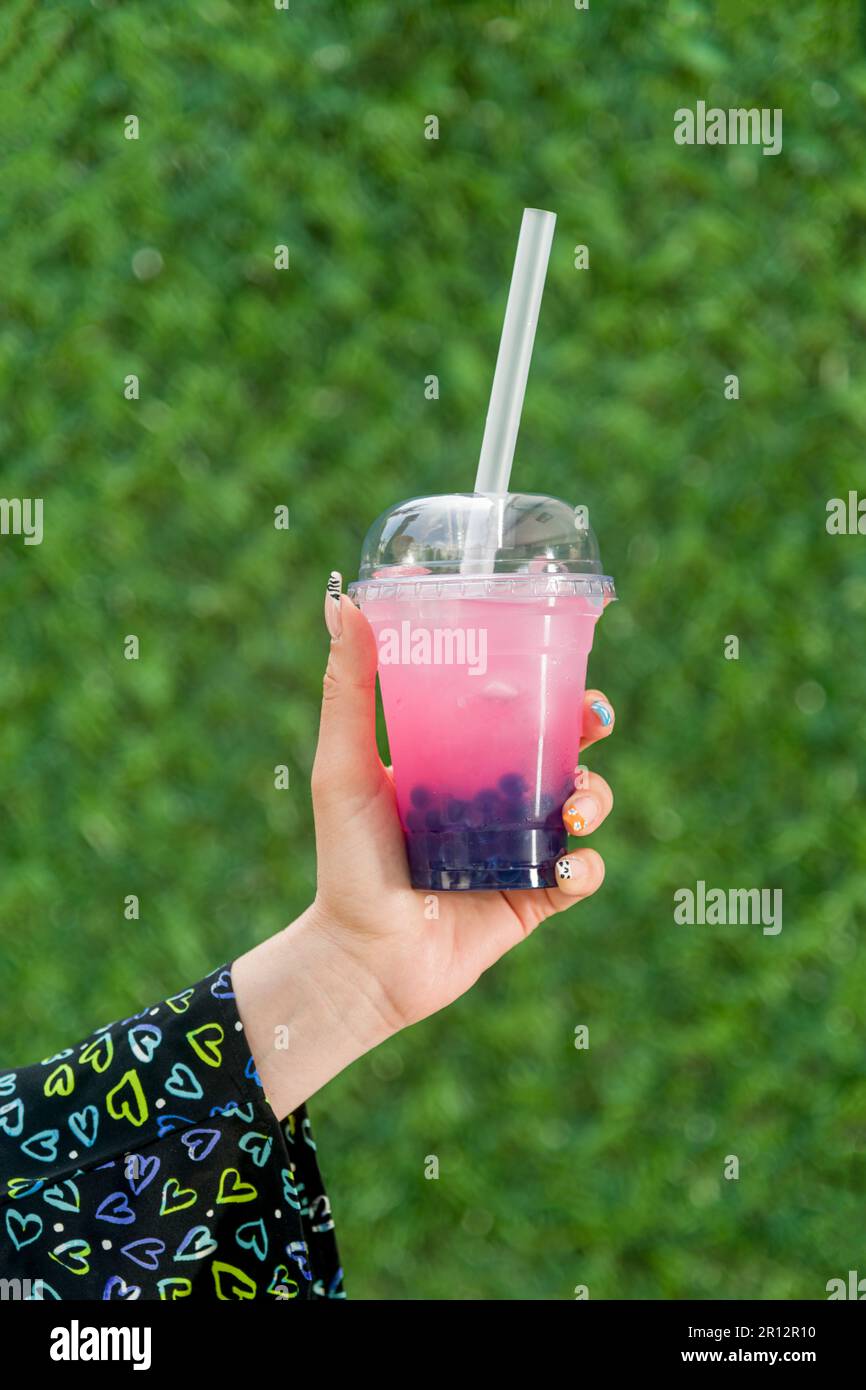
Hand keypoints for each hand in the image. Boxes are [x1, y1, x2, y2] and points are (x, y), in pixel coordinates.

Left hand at [232, 582, 614, 1117]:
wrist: (361, 959)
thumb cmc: (346, 860)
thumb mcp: (343, 766)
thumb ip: (348, 689)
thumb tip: (342, 600)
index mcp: (457, 758)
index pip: (510, 701)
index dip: (543, 671)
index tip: (560, 640)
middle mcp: (494, 796)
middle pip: (562, 743)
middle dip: (589, 722)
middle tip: (592, 714)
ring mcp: (518, 846)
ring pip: (585, 802)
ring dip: (595, 795)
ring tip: (572, 810)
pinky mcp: (534, 896)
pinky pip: (582, 874)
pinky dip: (585, 867)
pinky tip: (562, 868)